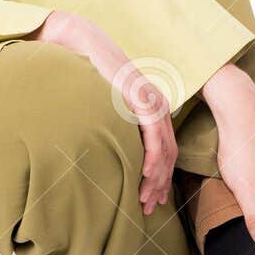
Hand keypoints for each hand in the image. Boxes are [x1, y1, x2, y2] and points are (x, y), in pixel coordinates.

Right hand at [29, 10, 177, 214]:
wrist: (85, 45)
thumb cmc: (91, 76)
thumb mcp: (108, 107)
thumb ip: (116, 126)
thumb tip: (110, 152)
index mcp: (153, 109)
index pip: (165, 152)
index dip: (160, 179)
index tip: (151, 200)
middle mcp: (158, 107)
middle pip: (168, 156)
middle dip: (159, 185)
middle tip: (148, 208)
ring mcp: (153, 103)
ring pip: (164, 151)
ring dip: (156, 178)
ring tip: (146, 199)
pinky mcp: (143, 100)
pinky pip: (154, 136)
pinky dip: (153, 158)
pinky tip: (146, 175)